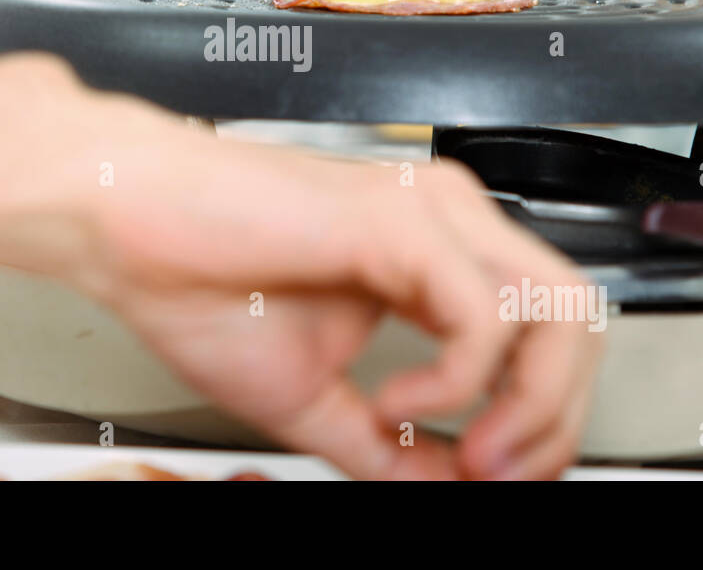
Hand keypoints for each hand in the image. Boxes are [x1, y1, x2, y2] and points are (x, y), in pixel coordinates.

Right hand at [0, 76, 603, 480]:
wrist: (125, 223)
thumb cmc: (196, 279)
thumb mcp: (309, 396)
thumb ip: (385, 445)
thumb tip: (443, 487)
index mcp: (433, 255)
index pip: (546, 331)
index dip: (547, 419)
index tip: (497, 477)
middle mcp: (446, 223)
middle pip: (578, 319)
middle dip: (558, 419)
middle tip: (499, 477)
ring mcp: (430, 214)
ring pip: (558, 309)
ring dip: (532, 406)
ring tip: (470, 458)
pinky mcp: (401, 221)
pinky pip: (483, 316)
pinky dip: (454, 384)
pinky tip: (394, 404)